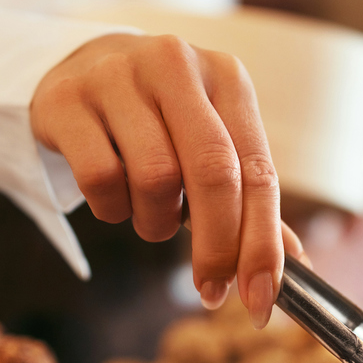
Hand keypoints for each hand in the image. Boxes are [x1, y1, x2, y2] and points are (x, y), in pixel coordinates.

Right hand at [31, 33, 305, 328]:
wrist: (82, 69)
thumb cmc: (159, 119)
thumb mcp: (211, 144)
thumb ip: (249, 201)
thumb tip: (295, 267)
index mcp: (226, 78)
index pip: (258, 170)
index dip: (262, 243)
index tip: (260, 297)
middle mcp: (175, 65)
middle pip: (214, 173)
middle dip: (217, 246)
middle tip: (211, 289)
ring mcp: (116, 77)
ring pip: (155, 179)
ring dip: (156, 223)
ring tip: (150, 214)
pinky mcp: (66, 100)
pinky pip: (100, 179)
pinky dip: (112, 209)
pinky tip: (114, 198)